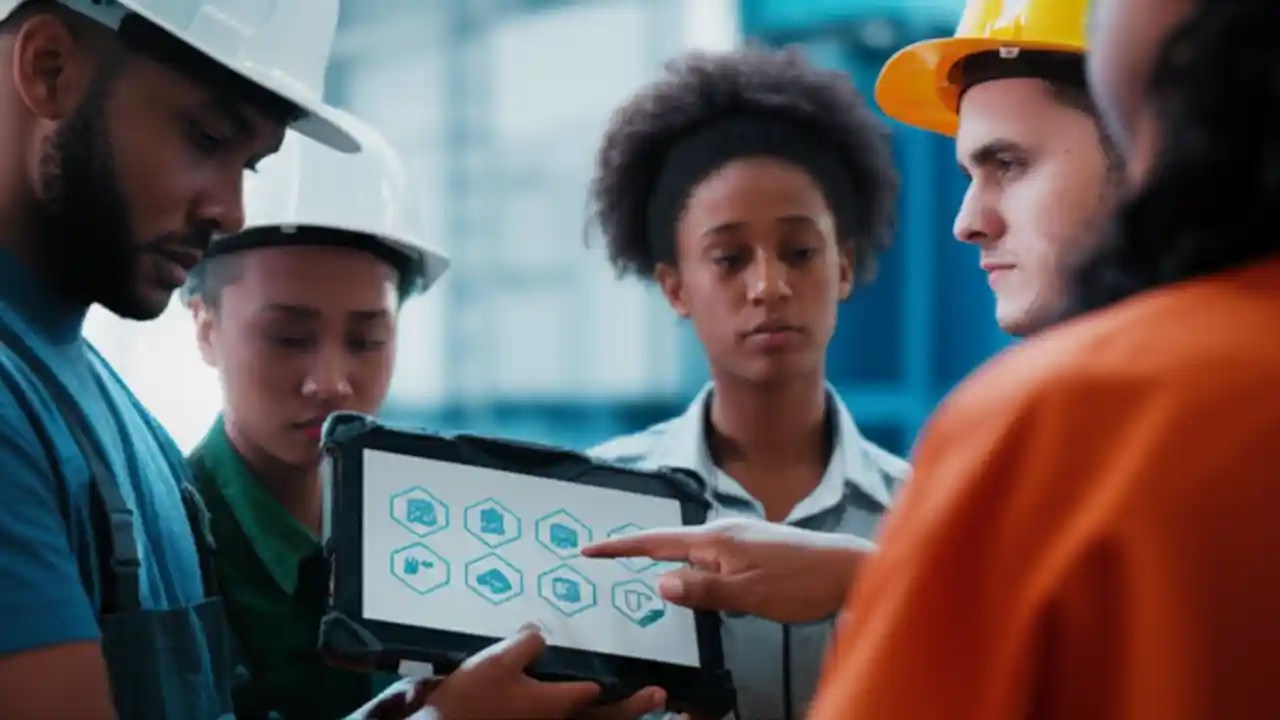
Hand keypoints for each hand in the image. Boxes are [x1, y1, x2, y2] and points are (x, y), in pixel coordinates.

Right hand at [349, 626, 665, 718]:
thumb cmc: (472, 698)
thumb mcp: (497, 661)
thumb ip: (528, 644)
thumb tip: (544, 632)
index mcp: (556, 704)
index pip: (597, 693)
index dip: (621, 685)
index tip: (646, 676)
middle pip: (604, 718)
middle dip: (632, 707)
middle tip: (659, 695)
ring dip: (615, 714)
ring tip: (643, 701)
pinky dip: (585, 715)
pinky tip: (589, 701)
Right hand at [582, 518, 873, 622]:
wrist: (850, 570)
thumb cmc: (802, 582)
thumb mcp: (748, 595)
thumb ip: (702, 590)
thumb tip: (660, 584)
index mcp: (717, 539)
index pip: (656, 541)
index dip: (620, 546)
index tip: (589, 549)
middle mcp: (725, 533)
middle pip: (670, 545)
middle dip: (638, 553)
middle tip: (604, 560)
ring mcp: (740, 539)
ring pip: (692, 555)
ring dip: (670, 567)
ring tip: (646, 578)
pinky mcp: (754, 550)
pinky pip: (711, 560)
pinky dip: (695, 573)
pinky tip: (697, 588)